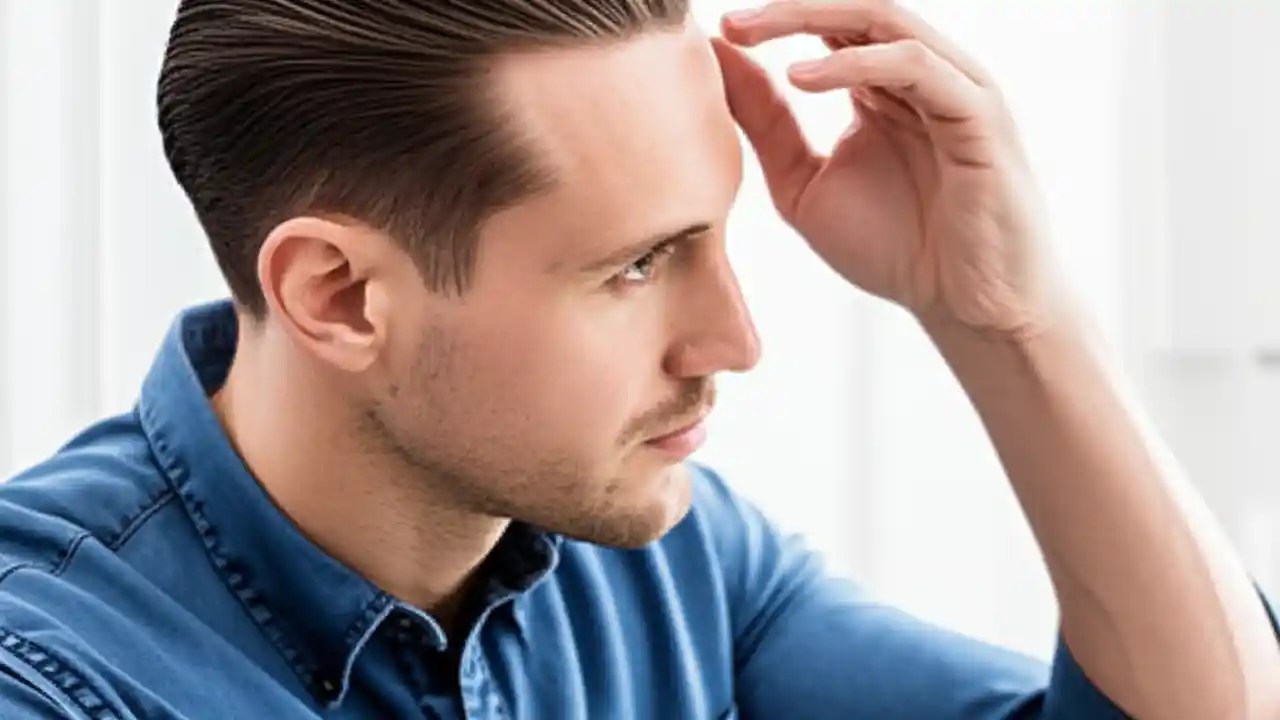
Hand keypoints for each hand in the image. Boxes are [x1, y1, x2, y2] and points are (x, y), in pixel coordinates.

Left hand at [715, 0, 1060, 338]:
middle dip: (789, 7)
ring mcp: (955, 88)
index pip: (829, 25)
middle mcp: (921, 76)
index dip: (774, 19)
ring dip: (815, 18)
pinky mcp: (979, 114)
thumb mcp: (803, 184)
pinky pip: (917, 66)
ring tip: (755, 34)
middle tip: (732, 22)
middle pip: (856, 10)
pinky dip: (857, 63)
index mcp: (880, 87)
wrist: (965, 308)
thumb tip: (720, 62)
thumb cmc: (894, 249)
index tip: (718, 32)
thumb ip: (766, 125)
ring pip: (887, 21)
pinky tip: (802, 80)